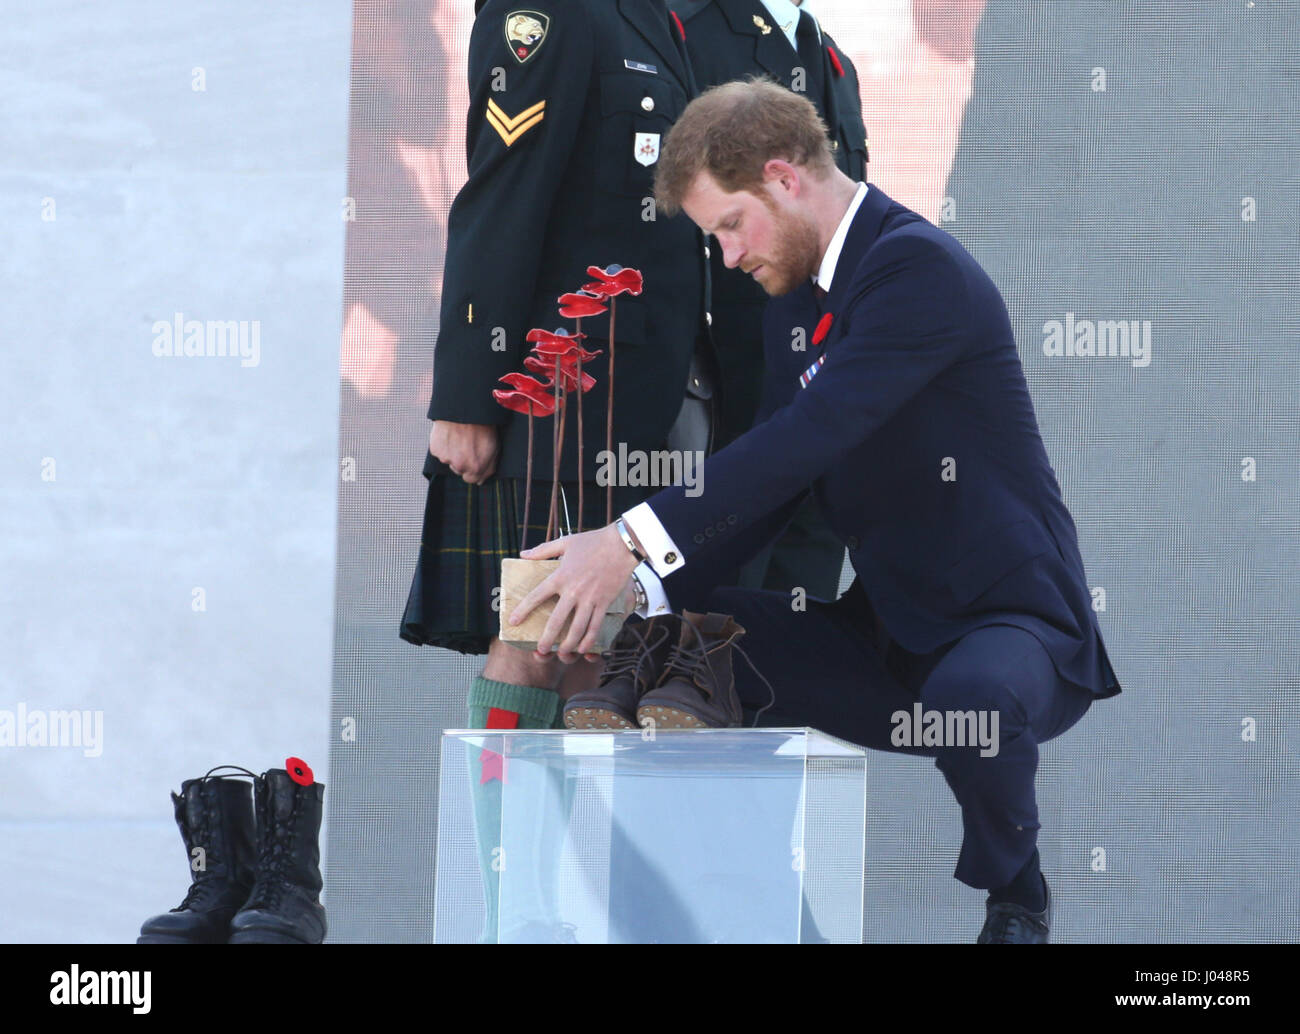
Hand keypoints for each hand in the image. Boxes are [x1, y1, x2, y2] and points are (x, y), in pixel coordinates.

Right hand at [428, 420, 498, 483]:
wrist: (466, 409)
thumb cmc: (483, 426)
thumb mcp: (494, 448)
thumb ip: (488, 468)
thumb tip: (481, 481)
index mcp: (475, 468)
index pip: (472, 480)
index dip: (474, 469)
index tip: (474, 458)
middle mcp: (459, 466)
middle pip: (459, 470)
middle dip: (463, 461)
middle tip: (467, 444)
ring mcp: (446, 458)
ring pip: (449, 461)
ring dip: (453, 452)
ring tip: (460, 436)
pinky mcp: (436, 449)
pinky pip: (440, 451)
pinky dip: (443, 445)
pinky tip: (451, 434)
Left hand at [509, 525, 638, 661]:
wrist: (622, 544)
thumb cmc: (593, 541)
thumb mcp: (565, 542)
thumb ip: (543, 550)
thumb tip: (523, 554)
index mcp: (560, 576)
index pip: (536, 596)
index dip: (523, 610)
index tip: (513, 622)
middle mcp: (573, 591)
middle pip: (556, 621)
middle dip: (547, 639)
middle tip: (541, 650)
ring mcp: (590, 598)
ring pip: (577, 628)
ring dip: (569, 644)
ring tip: (562, 653)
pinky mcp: (604, 602)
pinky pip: (596, 625)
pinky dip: (589, 639)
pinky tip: (584, 648)